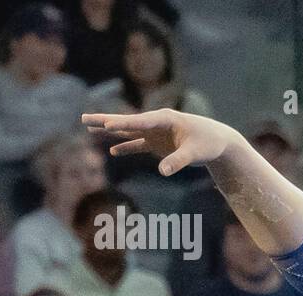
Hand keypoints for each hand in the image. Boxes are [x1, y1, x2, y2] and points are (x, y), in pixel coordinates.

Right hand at [82, 108, 240, 176]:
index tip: (109, 124)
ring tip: (89, 127)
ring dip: (110, 131)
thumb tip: (162, 171)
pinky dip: (126, 148)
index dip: (125, 123)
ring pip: (129, 132)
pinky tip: (112, 150)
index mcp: (165, 119)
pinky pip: (138, 145)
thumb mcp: (196, 153)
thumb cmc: (209, 143)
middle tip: (83, 118)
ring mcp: (156, 134)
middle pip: (128, 123)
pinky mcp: (158, 144)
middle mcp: (157, 124)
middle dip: (106, 121)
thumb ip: (178, 161)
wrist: (219, 141)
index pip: (141, 122)